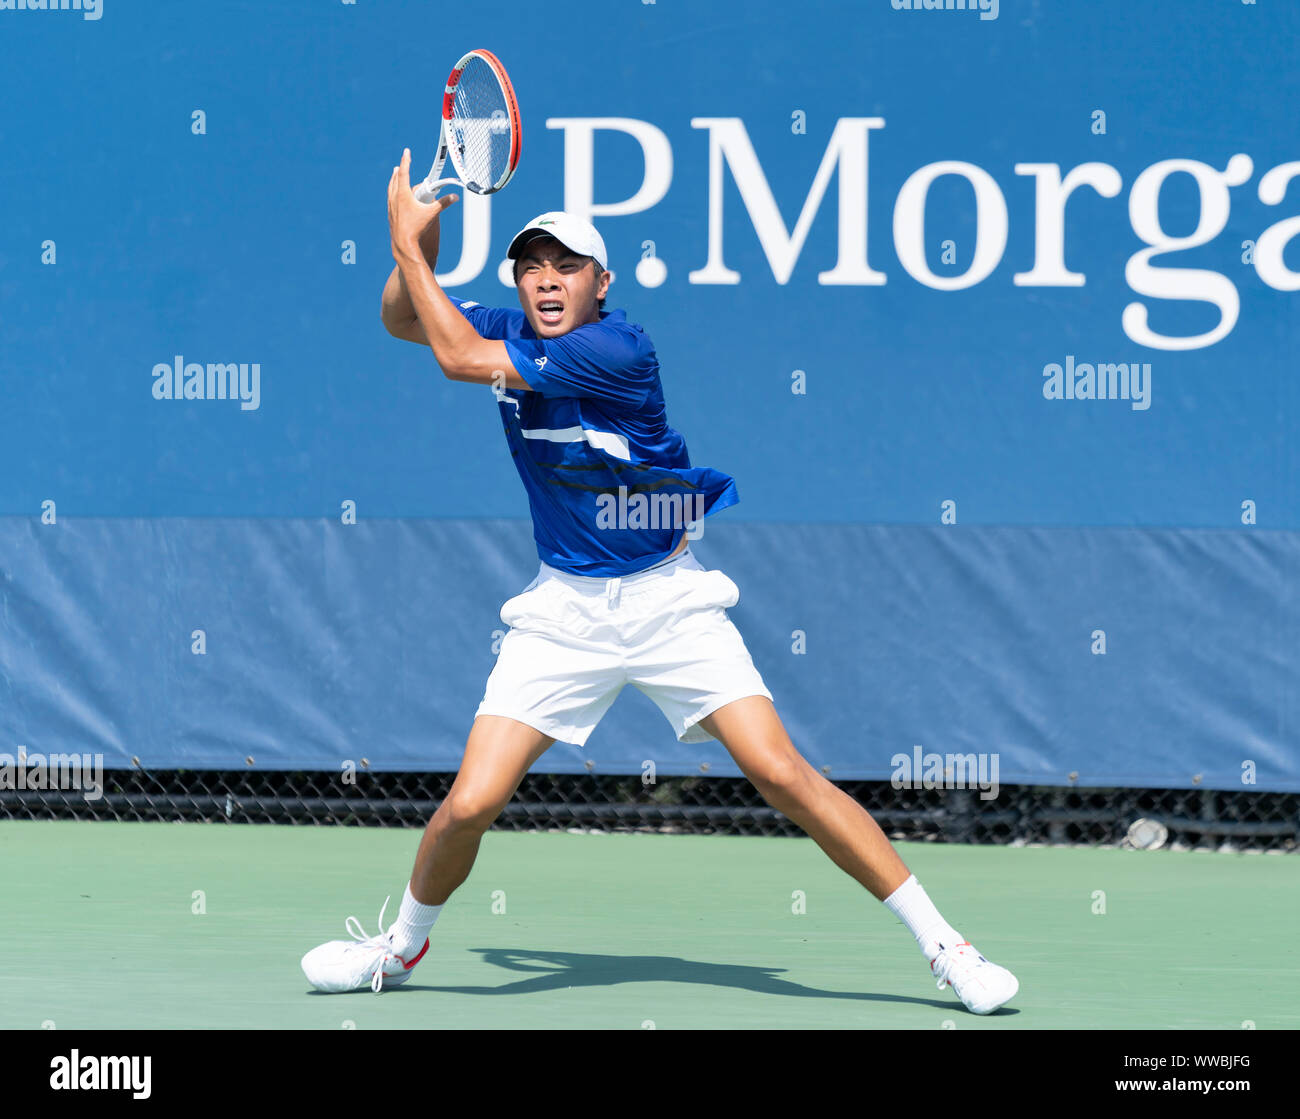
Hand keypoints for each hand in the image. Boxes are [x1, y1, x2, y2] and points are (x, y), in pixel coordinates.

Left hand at [388, 148, 458, 265]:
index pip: (404, 172)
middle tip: (401, 163)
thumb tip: (455, 197)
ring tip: (395, 175)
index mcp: (403, 195)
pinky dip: (392, 192)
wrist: (403, 244)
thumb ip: (443, 204)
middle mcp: (395, 198)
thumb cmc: (416, 228)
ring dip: (394, 180)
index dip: (406, 160)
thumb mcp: (431, 214)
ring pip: (391, 188)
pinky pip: (390, 198)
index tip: (406, 151)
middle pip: (395, 179)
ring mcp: (391, 206)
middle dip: (399, 169)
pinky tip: (394, 195)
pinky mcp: (390, 214)